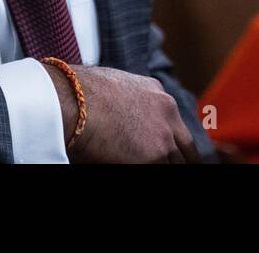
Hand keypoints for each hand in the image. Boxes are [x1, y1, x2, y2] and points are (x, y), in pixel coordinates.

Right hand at [43, 62, 199, 163]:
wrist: (72, 100)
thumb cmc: (79, 93)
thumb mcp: (115, 87)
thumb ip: (130, 102)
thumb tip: (122, 120)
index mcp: (158, 95)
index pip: (176, 127)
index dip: (172, 143)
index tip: (167, 154)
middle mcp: (168, 113)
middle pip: (187, 148)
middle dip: (178, 160)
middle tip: (169, 166)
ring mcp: (164, 136)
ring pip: (176, 163)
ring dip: (163, 165)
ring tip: (145, 165)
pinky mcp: (155, 157)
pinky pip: (162, 170)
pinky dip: (150, 170)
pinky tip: (131, 167)